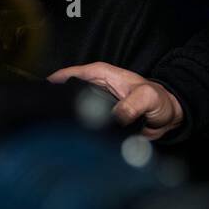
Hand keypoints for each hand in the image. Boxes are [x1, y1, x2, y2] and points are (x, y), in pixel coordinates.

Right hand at [48, 62, 184, 139]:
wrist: (169, 116)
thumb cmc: (160, 100)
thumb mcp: (148, 97)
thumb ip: (132, 105)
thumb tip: (114, 118)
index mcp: (101, 73)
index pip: (70, 74)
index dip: (53, 82)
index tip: (39, 93)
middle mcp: (94, 86)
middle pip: (65, 91)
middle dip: (54, 101)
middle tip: (43, 115)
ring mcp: (94, 102)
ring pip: (71, 107)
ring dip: (64, 116)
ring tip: (51, 127)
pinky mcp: (98, 117)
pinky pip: (82, 120)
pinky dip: (75, 127)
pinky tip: (68, 135)